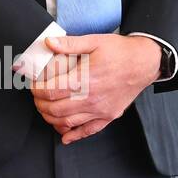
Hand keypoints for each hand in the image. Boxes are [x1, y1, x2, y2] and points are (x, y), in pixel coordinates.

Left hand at [30, 34, 161, 144]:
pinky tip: (65, 136)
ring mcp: (101, 110)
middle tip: (35, 97)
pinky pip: (89, 130)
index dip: (37, 90)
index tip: (32, 85)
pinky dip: (75, 135)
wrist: (145, 62)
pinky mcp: (109, 115)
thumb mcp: (94, 41)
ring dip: (52, 119)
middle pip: (57, 109)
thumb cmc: (120, 52)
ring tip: (45, 110)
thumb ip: (70, 44)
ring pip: (69, 122)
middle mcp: (93, 98)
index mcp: (86, 80)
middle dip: (40, 105)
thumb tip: (49, 43)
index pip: (52, 91)